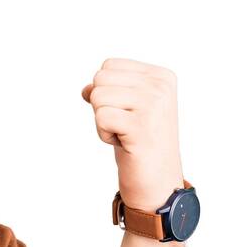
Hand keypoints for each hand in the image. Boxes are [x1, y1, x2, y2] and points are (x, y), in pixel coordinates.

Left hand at [81, 58, 184, 210]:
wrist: (156, 180)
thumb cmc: (138, 143)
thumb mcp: (126, 110)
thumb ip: (108, 92)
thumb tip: (85, 89)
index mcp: (160, 76)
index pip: (108, 66)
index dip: (107, 93)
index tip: (127, 113)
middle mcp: (161, 86)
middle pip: (100, 79)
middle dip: (102, 106)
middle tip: (124, 125)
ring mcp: (154, 104)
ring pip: (97, 97)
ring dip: (102, 121)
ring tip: (125, 134)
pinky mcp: (141, 125)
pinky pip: (100, 117)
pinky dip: (104, 134)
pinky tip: (124, 143)